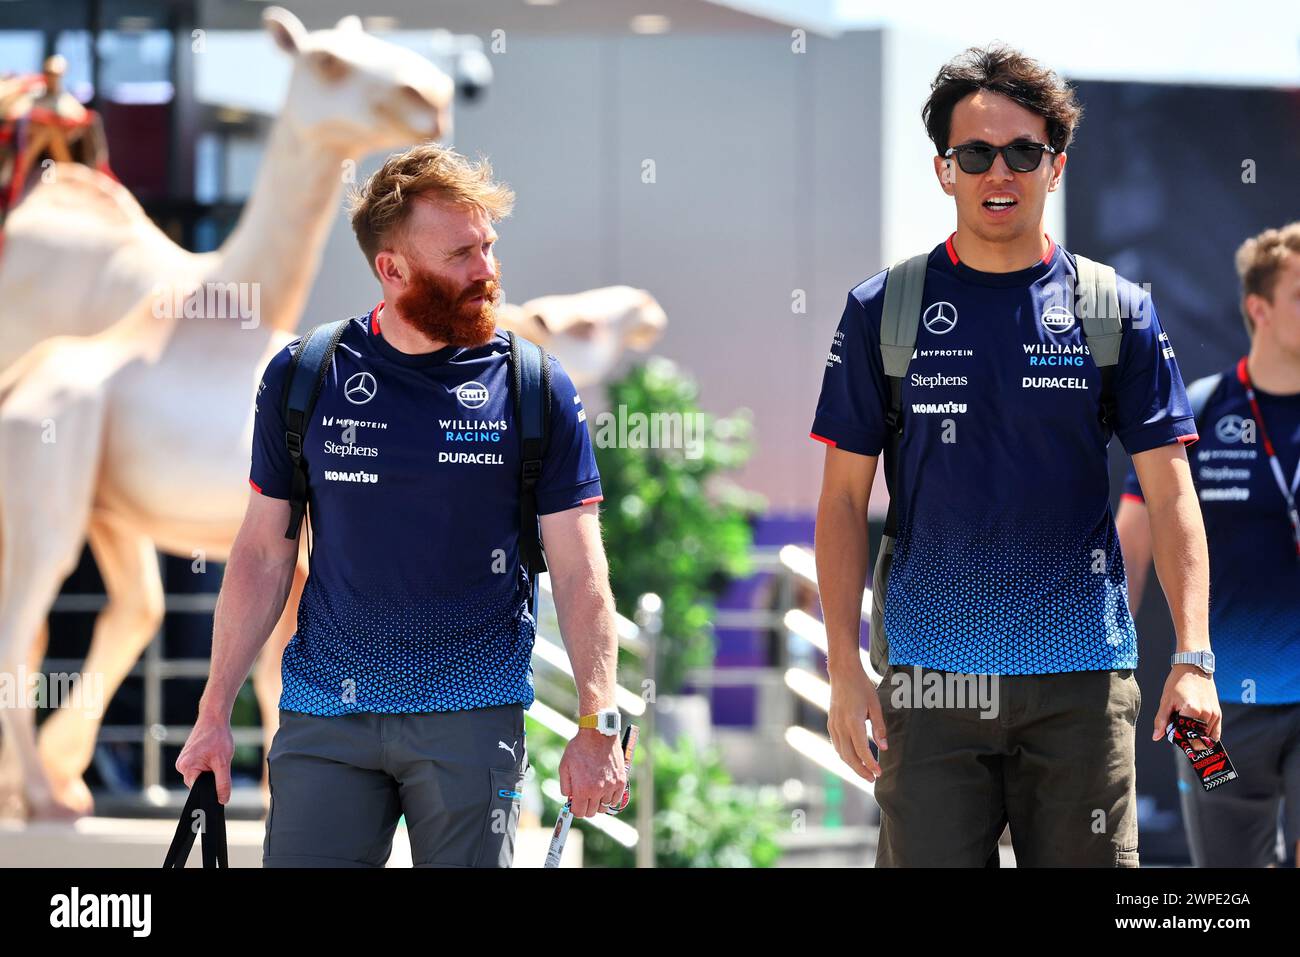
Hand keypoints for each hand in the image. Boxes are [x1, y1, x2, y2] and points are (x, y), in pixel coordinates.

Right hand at [175, 712, 234, 804]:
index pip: (197, 790)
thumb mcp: (223, 762)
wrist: (214, 718)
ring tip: (216, 758)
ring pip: (200, 776)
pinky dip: (208, 766)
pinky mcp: (188, 758)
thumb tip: (223, 800)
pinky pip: (199, 769)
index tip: (219, 791)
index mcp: (186, 768)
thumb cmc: (218, 737)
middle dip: (211, 778)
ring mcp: (183, 761)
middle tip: (220, 766)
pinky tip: (213, 756)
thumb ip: (223, 783)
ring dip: (210, 771)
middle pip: (198, 784)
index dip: (209, 791)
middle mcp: (181, 766)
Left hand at [559, 728, 625, 817]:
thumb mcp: (564, 766)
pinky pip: (615, 799)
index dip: (575, 809)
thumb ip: (565, 786)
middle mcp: (598, 790)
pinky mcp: (621, 781)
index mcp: (582, 789)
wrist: (598, 734)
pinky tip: (605, 790)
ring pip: (604, 807)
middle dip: (586, 807)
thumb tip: (569, 798)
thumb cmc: (579, 748)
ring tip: (595, 792)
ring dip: (598, 803)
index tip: (575, 804)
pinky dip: (610, 798)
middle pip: (592, 812)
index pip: (579, 812)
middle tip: (584, 797)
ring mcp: (611, 786)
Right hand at [827, 665, 886, 781]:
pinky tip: (854, 758)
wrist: (842, 672)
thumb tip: (883, 748)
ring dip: (852, 765)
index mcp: (853, 721)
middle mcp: (840, 725)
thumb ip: (879, 727)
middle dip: (860, 770)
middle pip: (849, 756)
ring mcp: (833, 725)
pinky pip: (837, 745)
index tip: (879, 773)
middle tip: (872, 778)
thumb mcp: (875, 705)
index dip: (870, 763)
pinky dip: (845, 755)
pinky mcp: (831, 723)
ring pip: (841, 752)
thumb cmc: (861, 686)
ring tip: (864, 772)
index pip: (862, 749)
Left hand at [1152, 665, 1221, 741]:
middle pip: (1197, 738)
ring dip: (1197, 738)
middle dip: (1188, 740)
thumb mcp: (1166, 700)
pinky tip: (1199, 736)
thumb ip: (1161, 720)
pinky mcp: (1218, 713)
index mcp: (1192, 710)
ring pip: (1206, 737)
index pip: (1184, 734)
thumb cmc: (1177, 683)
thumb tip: (1156, 737)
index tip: (1172, 735)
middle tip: (1179, 734)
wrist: (1193, 668)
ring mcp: (1214, 714)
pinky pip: (1215, 733)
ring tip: (1187, 730)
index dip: (1177, 738)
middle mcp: (1206, 713)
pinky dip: (1207, 737)